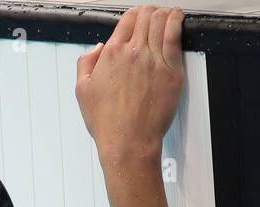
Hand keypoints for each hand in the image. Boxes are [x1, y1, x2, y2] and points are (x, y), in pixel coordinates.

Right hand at [76, 6, 184, 165]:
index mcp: (112, 54)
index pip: (127, 19)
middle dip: (149, 12)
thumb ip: (86, 63)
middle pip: (146, 16)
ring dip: (164, 14)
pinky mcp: (171, 70)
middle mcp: (133, 52)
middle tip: (152, 17)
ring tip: (166, 16)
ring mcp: (154, 59)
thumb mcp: (82, 91)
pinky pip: (175, 35)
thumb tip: (98, 48)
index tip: (137, 18)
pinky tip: (178, 19)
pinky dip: (177, 21)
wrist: (128, 141)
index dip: (134, 15)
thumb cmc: (107, 122)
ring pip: (161, 20)